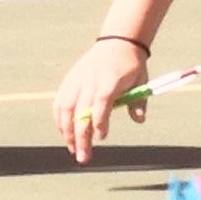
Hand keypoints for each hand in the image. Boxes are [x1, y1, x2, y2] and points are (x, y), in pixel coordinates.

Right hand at [55, 35, 150, 160]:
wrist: (117, 42)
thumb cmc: (130, 66)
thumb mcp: (141, 81)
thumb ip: (139, 102)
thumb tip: (139, 119)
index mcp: (109, 80)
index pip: (100, 103)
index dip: (98, 121)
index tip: (101, 136)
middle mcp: (90, 81)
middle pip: (81, 111)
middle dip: (80, 137)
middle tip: (83, 157)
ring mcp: (78, 80)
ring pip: (65, 108)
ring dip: (67, 131)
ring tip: (72, 148)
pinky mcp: (70, 81)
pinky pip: (60, 102)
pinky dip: (59, 119)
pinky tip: (64, 132)